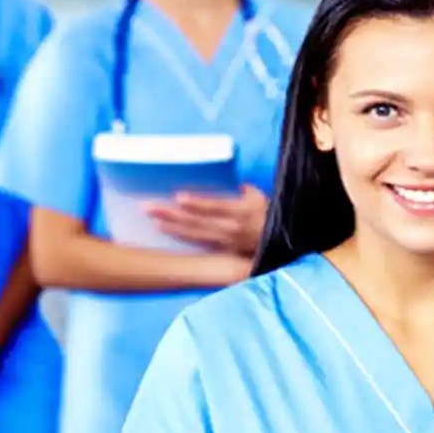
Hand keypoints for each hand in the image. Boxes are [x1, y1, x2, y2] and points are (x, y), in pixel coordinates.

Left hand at [145, 184, 268, 254]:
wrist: (283, 244)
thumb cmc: (269, 215)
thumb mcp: (259, 197)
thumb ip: (242, 189)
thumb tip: (229, 181)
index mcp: (239, 212)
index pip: (214, 206)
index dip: (196, 203)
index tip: (178, 198)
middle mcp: (229, 229)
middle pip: (197, 222)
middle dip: (172, 215)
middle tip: (150, 209)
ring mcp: (224, 242)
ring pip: (194, 235)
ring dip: (173, 228)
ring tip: (154, 222)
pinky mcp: (222, 251)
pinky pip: (199, 244)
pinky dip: (182, 237)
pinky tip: (168, 232)